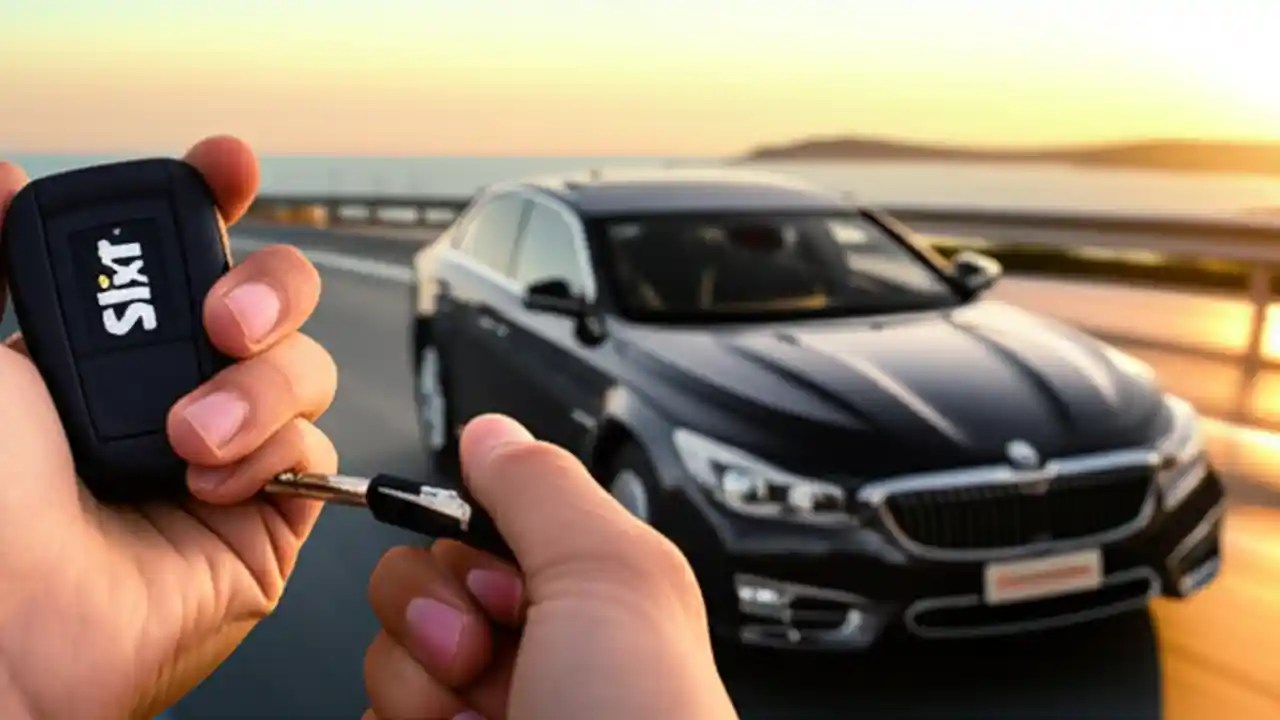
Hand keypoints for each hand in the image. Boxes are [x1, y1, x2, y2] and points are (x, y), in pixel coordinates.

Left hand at [0, 137, 337, 718]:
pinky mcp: (275, 512)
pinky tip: (208, 485)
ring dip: (256, 389)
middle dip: (267, 287)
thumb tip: (7, 172)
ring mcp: (233, 449)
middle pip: (273, 294)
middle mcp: (179, 389)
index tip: (228, 167)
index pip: (185, 250)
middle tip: (224, 319)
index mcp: (111, 348)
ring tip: (186, 437)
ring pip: (305, 365)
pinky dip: (271, 454)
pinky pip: (315, 449)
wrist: (15, 624)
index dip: (219, 197)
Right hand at [363, 415, 737, 719]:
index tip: (507, 579)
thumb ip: (544, 490)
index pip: (481, 524)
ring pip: (386, 653)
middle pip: (418, 579)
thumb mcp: (612, 576)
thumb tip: (491, 431)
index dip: (472, 544)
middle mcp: (534, 651)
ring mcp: (480, 712)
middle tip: (493, 653)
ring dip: (419, 683)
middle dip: (439, 612)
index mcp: (588, 593)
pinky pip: (375, 715)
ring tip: (484, 719)